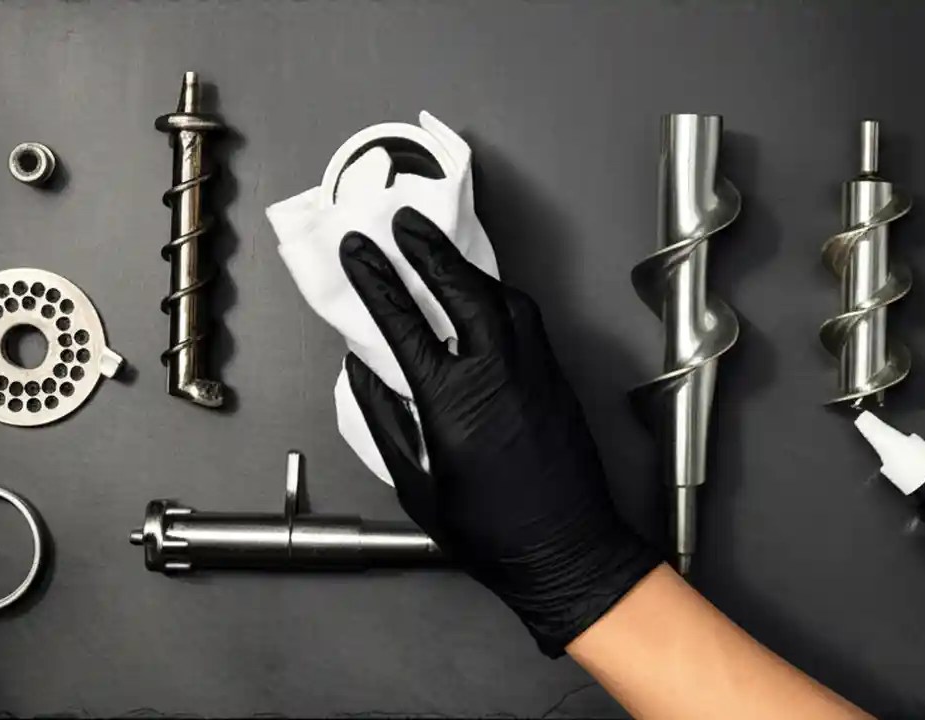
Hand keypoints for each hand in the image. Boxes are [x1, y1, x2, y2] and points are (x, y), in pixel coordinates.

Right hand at [339, 207, 660, 656]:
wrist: (565, 549)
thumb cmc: (488, 530)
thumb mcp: (415, 484)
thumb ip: (384, 419)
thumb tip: (360, 370)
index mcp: (454, 400)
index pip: (405, 321)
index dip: (377, 279)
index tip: (358, 250)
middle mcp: (498, 373)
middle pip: (462, 288)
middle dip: (428, 249)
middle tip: (403, 222)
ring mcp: (534, 371)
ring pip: (503, 298)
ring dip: (468, 268)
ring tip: (440, 252)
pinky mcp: (556, 378)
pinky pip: (527, 320)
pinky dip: (501, 297)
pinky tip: (485, 297)